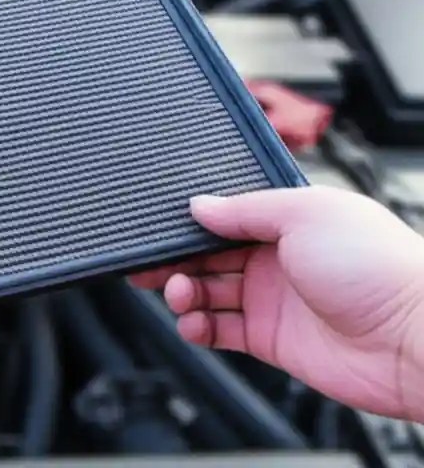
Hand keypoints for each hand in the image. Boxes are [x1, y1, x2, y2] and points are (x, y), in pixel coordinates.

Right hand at [131, 186, 423, 421]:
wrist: (414, 337)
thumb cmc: (379, 266)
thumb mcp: (306, 213)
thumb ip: (245, 209)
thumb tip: (199, 205)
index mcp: (291, 220)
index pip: (226, 217)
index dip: (192, 224)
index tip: (160, 230)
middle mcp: (279, 258)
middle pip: (209, 256)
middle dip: (175, 259)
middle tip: (149, 266)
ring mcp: (275, 300)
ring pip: (208, 293)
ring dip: (182, 292)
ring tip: (176, 294)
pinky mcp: (272, 340)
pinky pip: (220, 331)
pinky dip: (198, 328)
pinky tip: (191, 322)